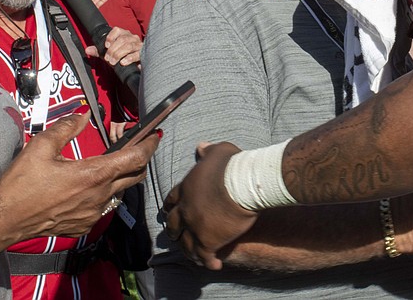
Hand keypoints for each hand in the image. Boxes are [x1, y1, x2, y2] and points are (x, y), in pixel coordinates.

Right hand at [0, 113, 158, 250]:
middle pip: (136, 174)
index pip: (136, 158)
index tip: (154, 134)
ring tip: (107, 162)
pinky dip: (104, 192)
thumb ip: (66, 127)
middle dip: (139, 157)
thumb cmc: (20, 185)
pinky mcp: (84, 225)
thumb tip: (83, 115)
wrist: (4, 220)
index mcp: (93, 175)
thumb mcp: (41, 147)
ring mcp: (93, 213)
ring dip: (121, 175)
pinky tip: (89, 184)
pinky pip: (104, 206)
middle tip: (131, 143)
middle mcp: (99, 196)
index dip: (149, 144)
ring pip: (120, 191)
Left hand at [85, 26, 141, 66]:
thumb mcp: (109, 53)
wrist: (134, 66)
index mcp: (124, 34)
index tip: (106, 46)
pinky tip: (123, 63)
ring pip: (129, 46)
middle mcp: (132, 37)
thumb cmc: (121, 56)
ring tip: (112, 62)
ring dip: (119, 54)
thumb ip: (99, 51)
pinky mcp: (143, 54)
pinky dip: (129, 58)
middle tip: (107, 59)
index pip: (117, 30)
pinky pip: (137, 54)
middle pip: (122, 39)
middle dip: (113, 49)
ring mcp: (139, 45)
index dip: (111, 37)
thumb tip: (87, 50)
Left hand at [163, 141, 258, 269]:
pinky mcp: (207, 241)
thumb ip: (208, 152)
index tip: (171, 211)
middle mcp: (186, 209)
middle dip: (175, 231)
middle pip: (174, 225)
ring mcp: (194, 227)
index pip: (171, 200)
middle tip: (177, 236)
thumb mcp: (219, 151)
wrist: (241, 183)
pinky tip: (214, 265)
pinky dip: (208, 262)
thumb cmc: (231, 165)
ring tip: (195, 256)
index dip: (171, 207)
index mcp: (186, 188)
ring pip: (186, 244)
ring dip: (189, 250)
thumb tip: (201, 146)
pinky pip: (204, 256)